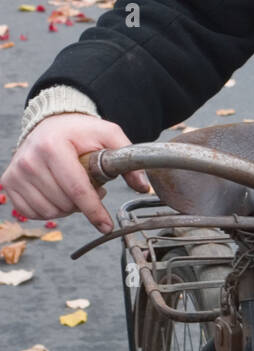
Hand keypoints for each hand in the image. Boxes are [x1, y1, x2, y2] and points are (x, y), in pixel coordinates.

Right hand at [1, 115, 150, 234]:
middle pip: (64, 203)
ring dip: (67, 207)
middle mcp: (29, 160)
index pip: (76, 189)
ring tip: (73, 188)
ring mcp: (16, 173)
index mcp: (53, 146)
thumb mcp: (108, 135)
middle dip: (83, 203)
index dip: (94, 211)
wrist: (49, 124)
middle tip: (90, 186)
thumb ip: (127, 158)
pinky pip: (32, 213)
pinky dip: (49, 210)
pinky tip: (57, 193)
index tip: (106, 225)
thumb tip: (143, 186)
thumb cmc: (79, 132)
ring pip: (49, 212)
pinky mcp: (8, 183)